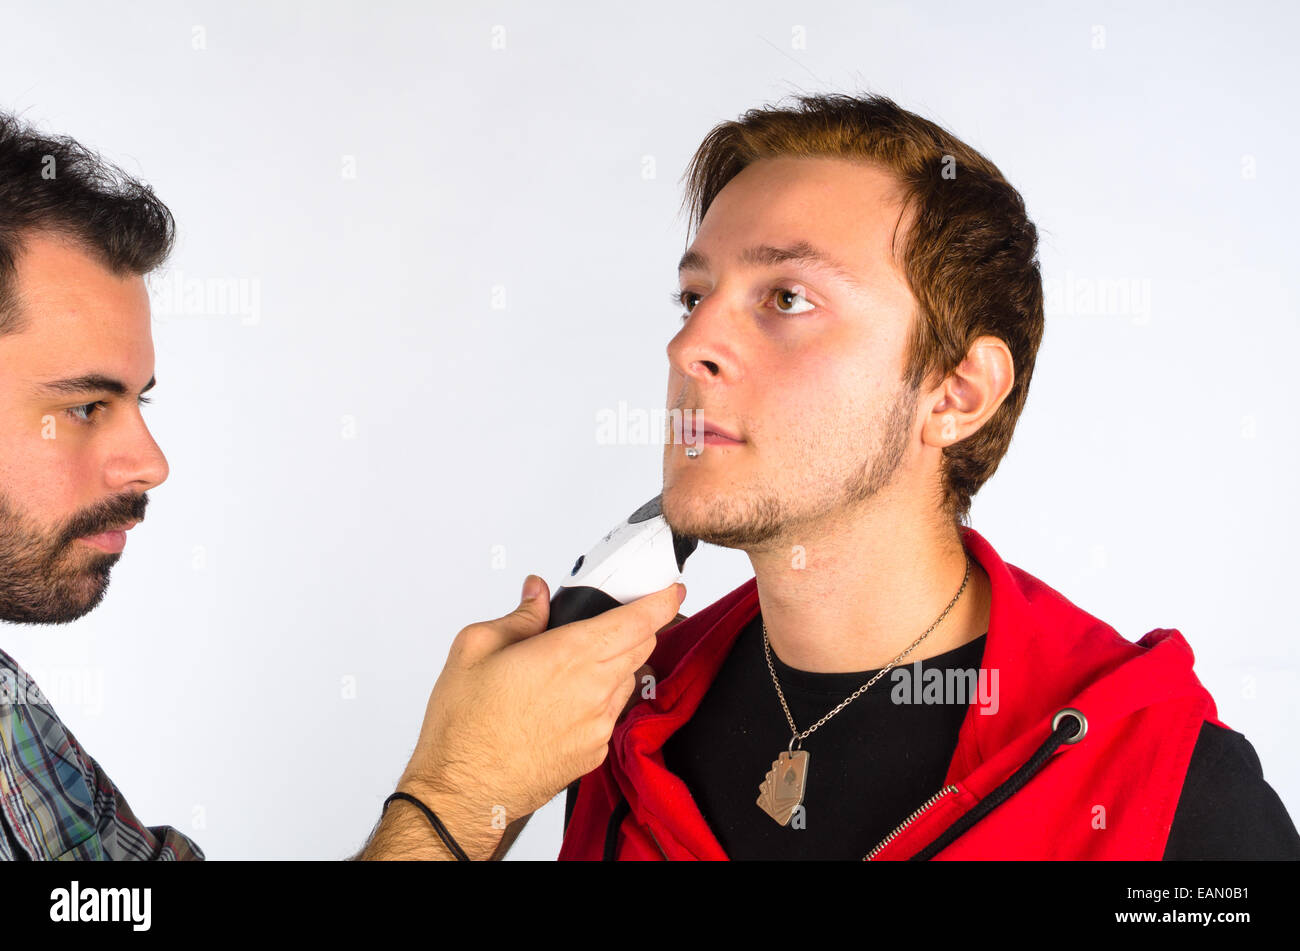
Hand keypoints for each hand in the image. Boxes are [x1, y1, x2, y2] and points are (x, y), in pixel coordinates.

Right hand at [394, 576, 685, 852]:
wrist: (462, 793)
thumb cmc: (465, 727)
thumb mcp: (475, 648)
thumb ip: (519, 615)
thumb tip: (536, 595)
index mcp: (570, 654)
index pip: (639, 620)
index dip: (661, 599)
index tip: (669, 589)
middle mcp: (594, 689)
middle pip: (643, 645)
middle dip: (636, 626)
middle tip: (610, 620)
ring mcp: (599, 724)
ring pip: (629, 679)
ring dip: (617, 664)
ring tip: (573, 666)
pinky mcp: (595, 752)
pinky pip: (612, 714)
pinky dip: (601, 699)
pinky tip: (564, 703)